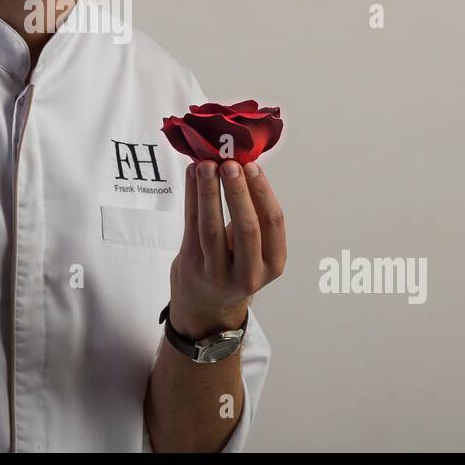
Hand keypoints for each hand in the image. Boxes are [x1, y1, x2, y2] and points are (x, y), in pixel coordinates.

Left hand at [169, 159, 286, 339]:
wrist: (206, 303)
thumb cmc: (235, 263)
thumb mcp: (255, 249)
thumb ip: (253, 213)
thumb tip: (242, 161)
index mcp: (273, 264)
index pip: (273, 224)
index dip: (262, 193)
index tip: (252, 166)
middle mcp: (249, 274)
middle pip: (246, 228)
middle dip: (238, 192)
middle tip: (230, 163)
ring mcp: (218, 274)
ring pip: (212, 229)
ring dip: (209, 192)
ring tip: (206, 164)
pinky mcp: (192, 267)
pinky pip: (191, 226)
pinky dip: (191, 196)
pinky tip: (191, 174)